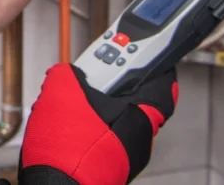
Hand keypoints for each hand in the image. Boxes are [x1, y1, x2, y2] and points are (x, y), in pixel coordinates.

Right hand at [16, 63, 177, 184]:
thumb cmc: (69, 151)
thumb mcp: (60, 91)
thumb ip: (68, 73)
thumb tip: (66, 73)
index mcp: (141, 118)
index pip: (164, 86)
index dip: (156, 67)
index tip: (148, 55)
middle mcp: (140, 140)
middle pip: (133, 101)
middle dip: (110, 87)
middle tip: (91, 76)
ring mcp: (124, 157)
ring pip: (114, 121)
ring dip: (94, 109)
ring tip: (69, 103)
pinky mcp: (107, 167)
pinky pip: (102, 139)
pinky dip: (87, 129)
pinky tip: (65, 127)